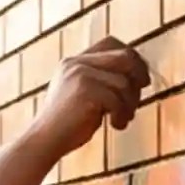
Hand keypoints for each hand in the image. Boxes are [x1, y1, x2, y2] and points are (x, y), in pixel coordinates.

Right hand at [29, 36, 149, 157]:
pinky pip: (119, 100)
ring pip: (125, 82)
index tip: (139, 78)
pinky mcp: (86, 91)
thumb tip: (140, 75)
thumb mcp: (81, 94)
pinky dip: (122, 116)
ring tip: (122, 118)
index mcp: (74, 61)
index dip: (132, 57)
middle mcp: (77, 63)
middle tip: (139, 95)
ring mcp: (80, 75)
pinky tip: (115, 126)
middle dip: (139, 75)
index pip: (111, 43)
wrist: (44, 140)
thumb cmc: (67, 124)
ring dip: (131, 103)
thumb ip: (102, 80)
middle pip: (125, 56)